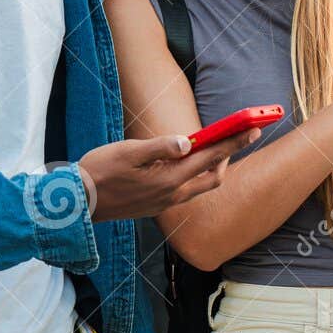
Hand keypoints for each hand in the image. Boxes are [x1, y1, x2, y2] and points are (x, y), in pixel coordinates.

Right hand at [78, 130, 260, 221]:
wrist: (79, 203)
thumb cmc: (100, 172)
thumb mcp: (128, 153)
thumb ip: (160, 147)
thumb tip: (187, 141)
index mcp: (169, 180)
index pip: (211, 157)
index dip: (234, 141)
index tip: (253, 127)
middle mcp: (173, 195)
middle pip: (214, 175)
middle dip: (230, 154)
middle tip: (240, 133)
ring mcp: (165, 203)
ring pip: (202, 185)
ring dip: (214, 165)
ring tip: (217, 144)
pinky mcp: (157, 205)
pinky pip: (187, 190)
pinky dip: (197, 174)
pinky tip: (188, 161)